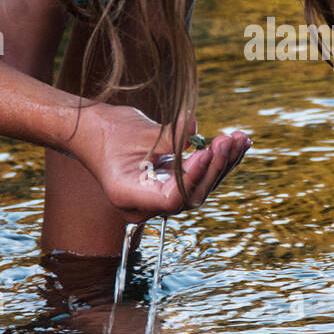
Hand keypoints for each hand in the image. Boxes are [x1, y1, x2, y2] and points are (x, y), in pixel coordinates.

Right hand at [68, 102, 250, 221]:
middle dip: (214, 166)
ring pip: (200, 187)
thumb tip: (195, 131)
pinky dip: (218, 160)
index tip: (205, 150)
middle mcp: (147, 203)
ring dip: (223, 162)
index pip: (172, 198)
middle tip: (229, 139)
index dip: (193, 177)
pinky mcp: (171, 184)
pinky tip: (238, 143)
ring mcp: (160, 196)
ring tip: (240, 138)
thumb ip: (170, 136)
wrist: (92, 129)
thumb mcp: (138, 131)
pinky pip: (199, 177)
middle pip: (191, 194)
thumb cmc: (108, 130)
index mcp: (130, 196)